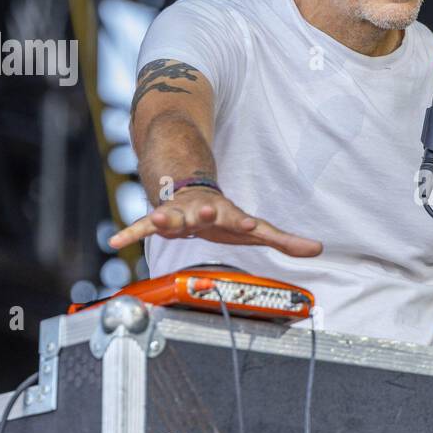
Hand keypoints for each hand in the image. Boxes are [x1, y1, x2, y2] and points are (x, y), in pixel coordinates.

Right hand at [108, 187, 322, 256]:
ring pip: (170, 214)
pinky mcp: (159, 219)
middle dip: (201, 213)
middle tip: (202, 212)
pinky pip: (141, 227)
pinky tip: (113, 243)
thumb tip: (319, 249)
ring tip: (156, 218)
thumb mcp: (253, 226)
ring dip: (165, 217)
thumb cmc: (224, 214)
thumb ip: (283, 239)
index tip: (249, 225)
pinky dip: (129, 233)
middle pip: (202, 212)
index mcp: (226, 214)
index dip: (242, 222)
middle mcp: (202, 210)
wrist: (190, 184)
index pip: (237, 219)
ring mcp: (179, 213)